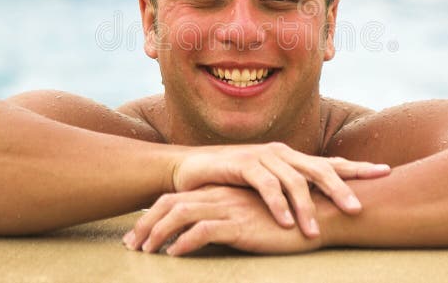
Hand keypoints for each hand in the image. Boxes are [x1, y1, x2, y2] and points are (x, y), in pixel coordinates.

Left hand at [124, 185, 321, 255]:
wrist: (317, 214)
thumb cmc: (284, 219)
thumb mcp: (249, 217)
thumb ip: (228, 219)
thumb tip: (204, 236)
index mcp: (220, 192)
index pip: (176, 199)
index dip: (152, 216)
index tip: (138, 235)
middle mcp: (220, 196)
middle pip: (170, 204)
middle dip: (145, 225)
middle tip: (130, 246)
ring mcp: (229, 208)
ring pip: (181, 215)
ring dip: (157, 234)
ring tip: (145, 252)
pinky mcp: (240, 224)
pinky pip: (203, 230)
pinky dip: (184, 242)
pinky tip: (174, 255)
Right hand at [171, 142, 388, 236]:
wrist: (193, 170)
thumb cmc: (235, 181)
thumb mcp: (270, 185)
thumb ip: (294, 191)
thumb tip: (326, 208)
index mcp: (294, 159)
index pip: (331, 163)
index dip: (358, 167)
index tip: (387, 172)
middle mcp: (283, 154)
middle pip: (319, 169)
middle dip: (341, 188)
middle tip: (358, 209)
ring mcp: (263, 156)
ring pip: (293, 180)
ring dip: (305, 207)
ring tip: (315, 231)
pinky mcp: (242, 164)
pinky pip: (264, 185)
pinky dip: (276, 204)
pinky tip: (285, 222)